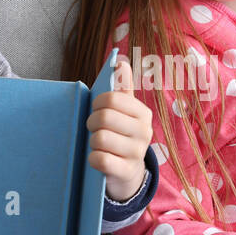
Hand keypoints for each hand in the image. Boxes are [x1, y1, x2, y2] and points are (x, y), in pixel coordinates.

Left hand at [87, 59, 152, 201]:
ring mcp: (137, 153)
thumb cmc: (120, 134)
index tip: (95, 109)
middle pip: (103, 117)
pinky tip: (97, 158)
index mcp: (143, 113)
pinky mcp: (126, 171)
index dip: (96, 102)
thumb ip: (122, 88)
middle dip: (91, 122)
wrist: (128, 173)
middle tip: (93, 128)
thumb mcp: (123, 112)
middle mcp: (144, 132)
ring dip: (92, 141)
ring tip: (97, 144)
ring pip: (100, 138)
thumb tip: (120, 61)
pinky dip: (92, 158)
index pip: (112, 99)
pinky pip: (100, 159)